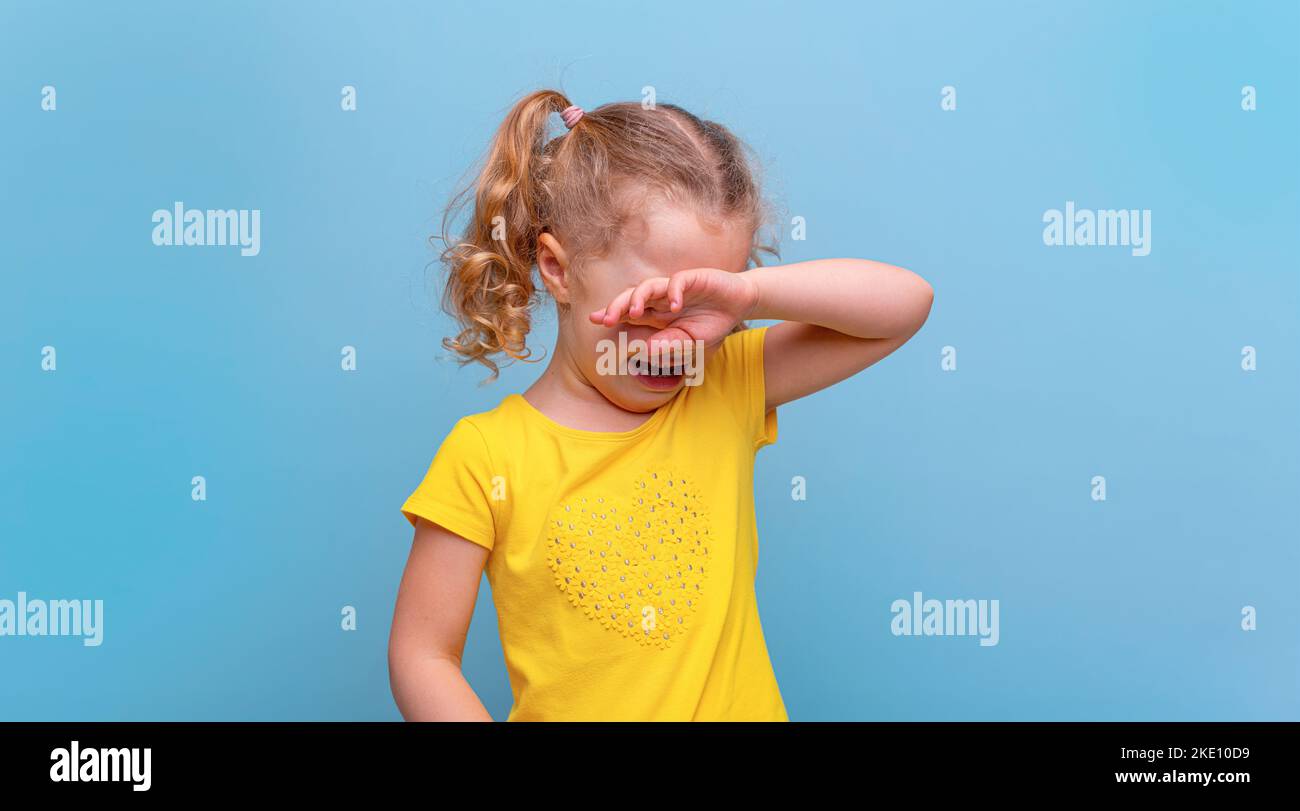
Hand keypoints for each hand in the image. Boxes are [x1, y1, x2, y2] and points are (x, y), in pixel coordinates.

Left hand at [588, 268, 758, 352]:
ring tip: (634, 313)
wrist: (740, 304)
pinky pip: (677, 281)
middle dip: (617, 306)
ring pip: (648, 286)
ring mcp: (674, 287)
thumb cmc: (712, 323)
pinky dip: (673, 292)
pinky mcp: (692, 278)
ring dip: (638, 298)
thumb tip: (645, 350)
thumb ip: (669, 346)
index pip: (629, 312)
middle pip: (632, 297)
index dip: (611, 313)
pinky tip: (675, 306)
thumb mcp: (690, 343)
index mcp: (657, 314)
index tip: (594, 320)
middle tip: (605, 319)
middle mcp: (661, 299)